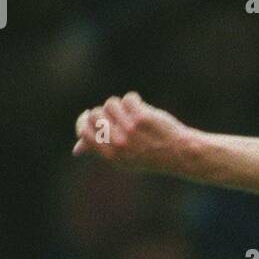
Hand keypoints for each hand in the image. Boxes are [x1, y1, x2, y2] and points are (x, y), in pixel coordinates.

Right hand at [73, 92, 192, 172]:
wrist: (181, 155)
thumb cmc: (150, 155)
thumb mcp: (123, 159)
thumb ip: (100, 151)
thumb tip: (77, 148)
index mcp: (111, 156)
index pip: (84, 131)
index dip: (85, 120)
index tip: (91, 115)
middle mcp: (118, 145)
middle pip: (95, 113)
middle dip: (106, 112)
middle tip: (118, 116)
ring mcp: (129, 131)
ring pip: (111, 103)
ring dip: (121, 105)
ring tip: (132, 114)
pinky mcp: (141, 118)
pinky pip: (128, 99)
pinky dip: (136, 101)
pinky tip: (144, 110)